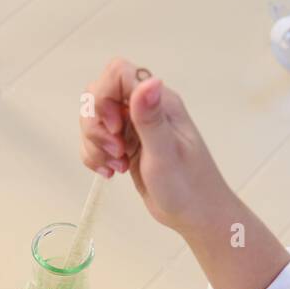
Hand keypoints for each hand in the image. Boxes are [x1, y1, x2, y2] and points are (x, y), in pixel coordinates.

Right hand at [80, 58, 289, 288]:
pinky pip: (95, 141)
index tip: (116, 128)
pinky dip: (95, 157)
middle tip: (116, 152)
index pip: (117, 73)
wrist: (196, 215)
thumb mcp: (166, 153)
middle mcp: (144, 108)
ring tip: (116, 166)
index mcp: (159, 101)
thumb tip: (148, 81)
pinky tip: (112, 173)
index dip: (105, 97)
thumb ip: (151, 119)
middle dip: (96, 126)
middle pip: (98, 95)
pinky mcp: (125, 146)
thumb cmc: (188, 186)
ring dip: (95, 145)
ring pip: (93, 120)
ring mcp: (133, 127)